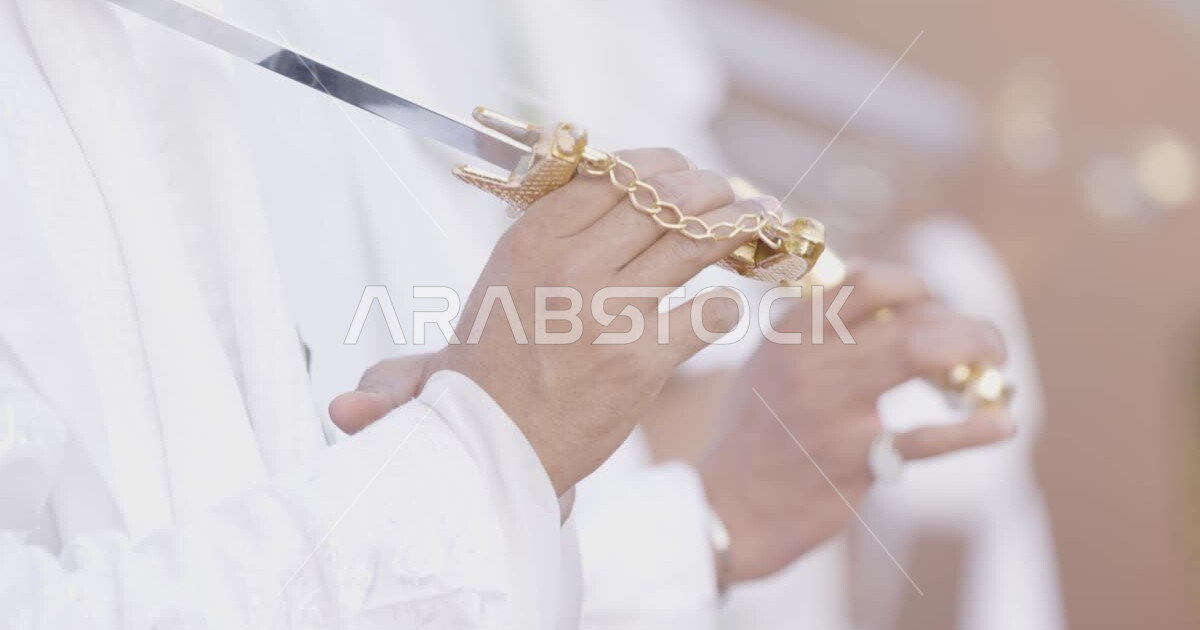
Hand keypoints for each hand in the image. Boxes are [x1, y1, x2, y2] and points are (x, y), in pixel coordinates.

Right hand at [331, 148, 773, 494]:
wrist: (489, 441)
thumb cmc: (499, 357)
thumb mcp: (507, 276)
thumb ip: (558, 230)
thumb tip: (621, 183)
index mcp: (533, 239)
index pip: (616, 172)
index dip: (663, 164)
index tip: (683, 170)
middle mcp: (571, 267)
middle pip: (665, 198)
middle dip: (711, 187)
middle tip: (730, 191)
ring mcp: (608, 313)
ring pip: (696, 242)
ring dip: (739, 222)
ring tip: (760, 215)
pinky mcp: (641, 361)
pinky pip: (709, 313)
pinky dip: (725, 305)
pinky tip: (719, 307)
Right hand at [698, 262, 1016, 586]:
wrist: (726, 510)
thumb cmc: (752, 434)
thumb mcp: (766, 364)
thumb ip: (810, 326)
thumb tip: (868, 283)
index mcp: (791, 334)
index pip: (865, 280)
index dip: (915, 285)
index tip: (933, 304)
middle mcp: (811, 362)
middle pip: (908, 314)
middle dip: (963, 323)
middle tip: (985, 341)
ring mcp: (833, 411)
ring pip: (919, 355)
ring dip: (973, 351)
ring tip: (994, 365)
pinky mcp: (854, 461)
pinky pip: (925, 439)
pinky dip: (973, 431)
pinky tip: (1002, 425)